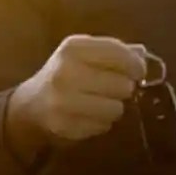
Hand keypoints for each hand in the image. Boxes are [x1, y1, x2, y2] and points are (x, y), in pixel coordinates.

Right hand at [10, 35, 147, 144]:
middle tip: (114, 89)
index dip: (136, 65)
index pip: (119, 53)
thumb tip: (144, 55)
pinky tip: (88, 115)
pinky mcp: (64, 126)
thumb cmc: (66, 73)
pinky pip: (103, 126)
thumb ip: (115, 52)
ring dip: (115, 107)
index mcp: (73, 48)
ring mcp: (63, 101)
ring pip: (116, 108)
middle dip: (124, 88)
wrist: (31, 104)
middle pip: (122, 84)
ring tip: (101, 103)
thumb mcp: (85, 54)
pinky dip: (102, 122)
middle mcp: (66, 72)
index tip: (138, 72)